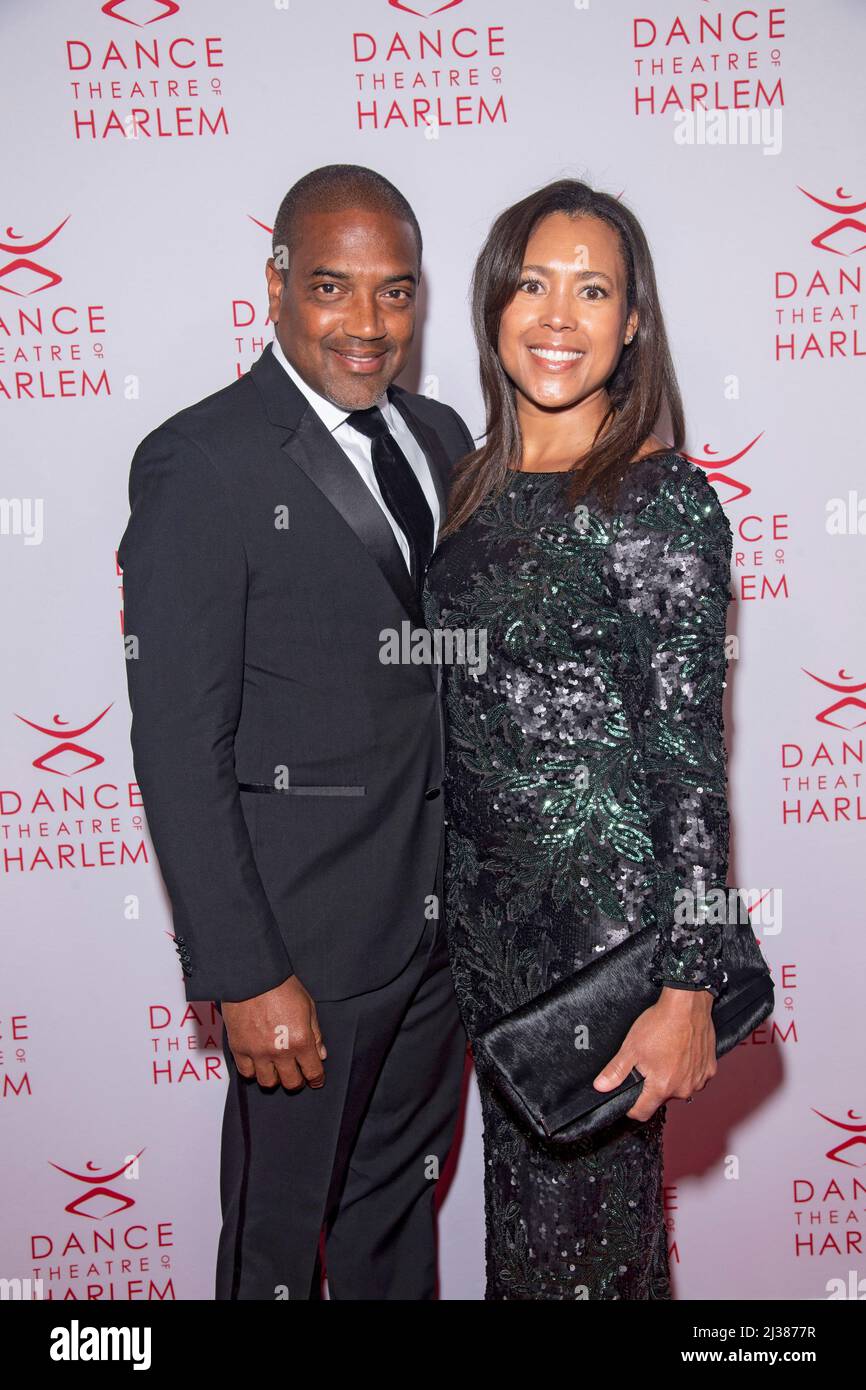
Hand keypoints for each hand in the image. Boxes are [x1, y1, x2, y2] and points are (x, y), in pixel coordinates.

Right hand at [221, 974, 326, 1089]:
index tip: (316, 1080)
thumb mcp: (308, 1006)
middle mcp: (280, 1051)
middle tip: (296, 1073)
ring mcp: (258, 1052)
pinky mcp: (239, 1048)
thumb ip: (315, 1033)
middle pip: (291, 1082)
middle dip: (297, 1080)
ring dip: (274, 1077)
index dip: (316, 1079)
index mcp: (301, 1040)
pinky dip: (253, 1071)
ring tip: (275, 1068)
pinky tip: (258, 1063)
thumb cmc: (282, 986)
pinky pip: (246, 1072)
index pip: (312, 1072)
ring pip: (267, 1082)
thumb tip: (320, 1054)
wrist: (252, 975)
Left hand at [592, 986, 716, 1122]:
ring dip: (672, 1077)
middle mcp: (683, 1089)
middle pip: (661, 1098)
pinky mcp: (709, 1069)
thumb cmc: (661, 1024)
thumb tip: (601, 1086)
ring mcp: (699, 1080)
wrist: (688, 1005)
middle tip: (649, 1063)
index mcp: (662, 1087)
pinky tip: (682, 1052)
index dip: (632, 1106)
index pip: (642, 1112)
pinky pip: (694, 1077)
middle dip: (652, 1085)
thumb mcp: (631, 1047)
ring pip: (679, 1087)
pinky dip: (688, 1069)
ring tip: (666, 1054)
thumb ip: (616, 1071)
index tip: (629, 1095)